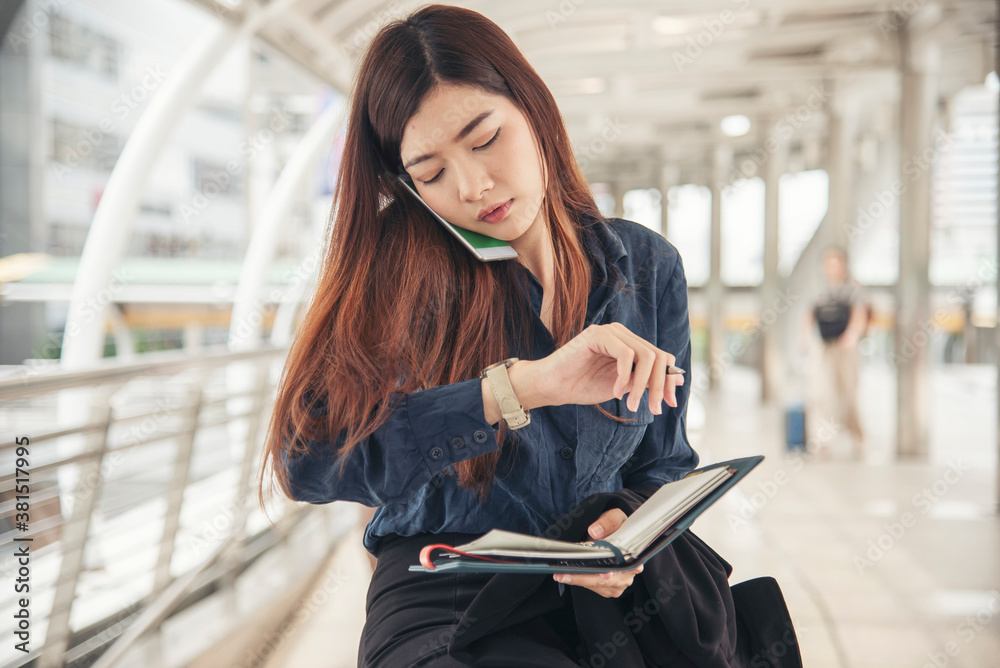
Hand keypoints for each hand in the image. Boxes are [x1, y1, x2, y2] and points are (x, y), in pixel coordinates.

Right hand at [516, 323, 683, 414]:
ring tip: (632, 404)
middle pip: (658, 355)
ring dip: (642, 385)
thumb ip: (647, 380)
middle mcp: (622, 334)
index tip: (669, 403)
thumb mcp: (623, 387)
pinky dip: (625, 376)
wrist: (551, 386)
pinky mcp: (597, 335)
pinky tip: (616, 391)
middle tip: (654, 409)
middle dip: (659, 385)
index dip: (669, 380)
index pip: (662, 357)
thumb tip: (679, 379)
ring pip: (645, 354)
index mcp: (630, 344)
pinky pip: (625, 354)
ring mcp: (610, 332)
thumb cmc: (582, 385)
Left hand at [552, 508, 642, 598]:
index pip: (618, 569)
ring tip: (560, 574)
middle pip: (604, 582)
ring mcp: (619, 583)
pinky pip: (594, 588)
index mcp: (634, 558)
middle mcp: (628, 574)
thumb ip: (607, 523)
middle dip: (582, 578)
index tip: (590, 573)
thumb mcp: (614, 517)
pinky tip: (569, 576)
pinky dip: (581, 582)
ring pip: (597, 587)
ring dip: (579, 581)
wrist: (616, 532)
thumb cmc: (617, 526)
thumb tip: (595, 532)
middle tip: (562, 575)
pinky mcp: (609, 588)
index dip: (604, 574)